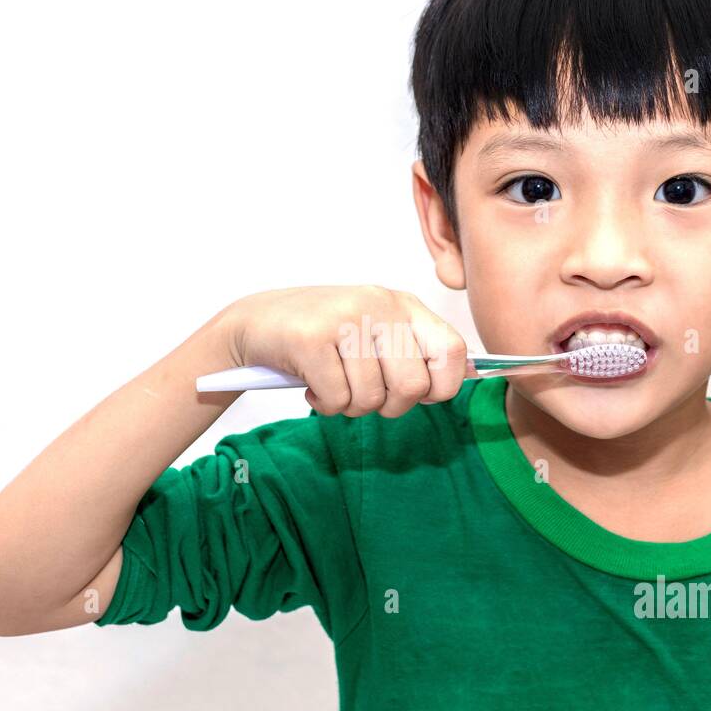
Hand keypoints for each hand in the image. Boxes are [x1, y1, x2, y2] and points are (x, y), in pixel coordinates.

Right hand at [222, 285, 468, 417]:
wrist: (255, 323)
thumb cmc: (322, 336)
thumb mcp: (375, 332)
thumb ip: (414, 352)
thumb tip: (455, 381)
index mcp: (403, 304)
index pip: (452, 352)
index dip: (440, 387)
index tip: (418, 394)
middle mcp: (379, 305)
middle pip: (412, 387)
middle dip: (389, 406)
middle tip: (364, 394)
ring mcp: (344, 319)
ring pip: (371, 399)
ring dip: (350, 406)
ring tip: (332, 382)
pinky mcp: (310, 339)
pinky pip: (337, 400)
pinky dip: (325, 404)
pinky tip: (312, 383)